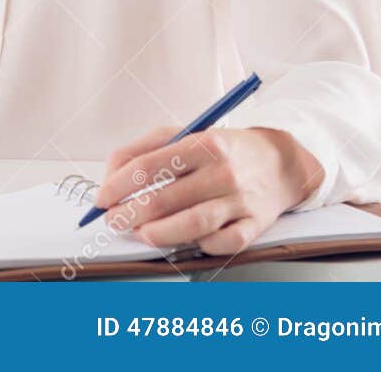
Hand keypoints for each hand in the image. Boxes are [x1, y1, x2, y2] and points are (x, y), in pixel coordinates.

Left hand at [92, 124, 324, 254]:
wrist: (278, 162)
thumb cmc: (222, 149)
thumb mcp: (182, 135)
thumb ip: (141, 150)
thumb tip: (111, 176)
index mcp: (201, 144)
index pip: (148, 167)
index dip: (117, 186)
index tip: (101, 199)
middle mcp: (222, 172)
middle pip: (165, 199)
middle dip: (129, 214)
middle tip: (114, 220)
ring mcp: (240, 200)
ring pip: (193, 224)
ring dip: (158, 234)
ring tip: (140, 233)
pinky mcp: (255, 225)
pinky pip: (224, 243)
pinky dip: (199, 245)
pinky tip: (183, 241)